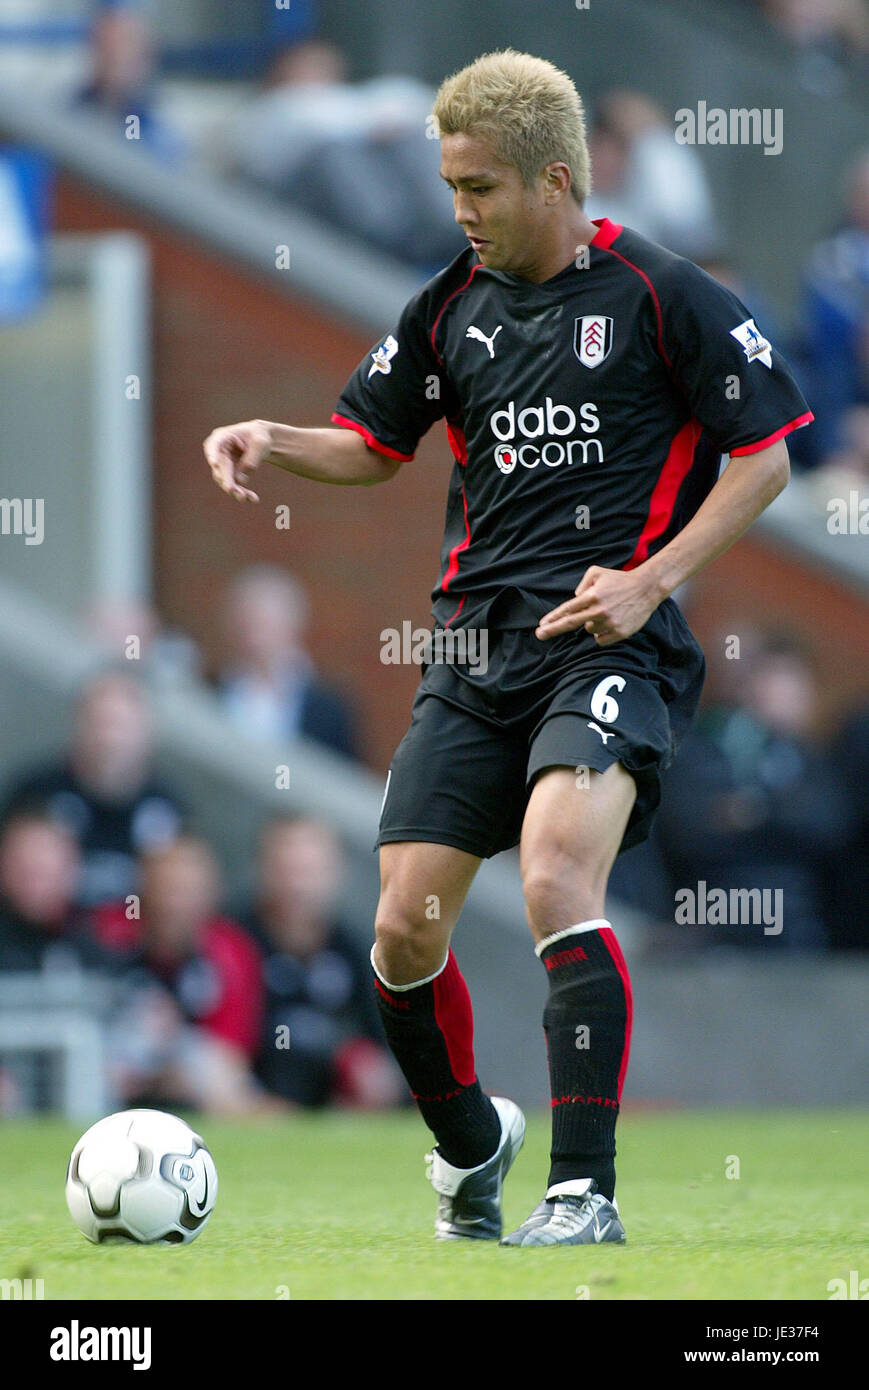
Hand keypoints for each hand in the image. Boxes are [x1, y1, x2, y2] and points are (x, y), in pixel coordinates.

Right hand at [202, 419, 271, 501]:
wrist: (261, 441)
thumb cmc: (259, 435)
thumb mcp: (260, 442)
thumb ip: (252, 458)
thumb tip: (241, 480)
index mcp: (222, 436)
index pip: (213, 445)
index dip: (212, 454)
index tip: (214, 463)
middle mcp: (218, 451)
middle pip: (219, 467)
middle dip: (226, 479)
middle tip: (230, 489)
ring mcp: (222, 464)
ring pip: (225, 481)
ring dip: (235, 490)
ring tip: (245, 498)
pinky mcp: (229, 475)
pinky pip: (234, 486)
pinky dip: (243, 493)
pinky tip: (254, 499)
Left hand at [536, 565, 662, 645]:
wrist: (647, 588)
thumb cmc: (620, 579)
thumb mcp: (598, 572)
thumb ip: (582, 584)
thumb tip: (575, 599)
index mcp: (592, 596)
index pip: (568, 609)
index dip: (553, 617)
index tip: (541, 625)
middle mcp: (599, 611)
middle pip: (571, 623)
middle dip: (552, 630)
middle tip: (539, 635)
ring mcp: (609, 623)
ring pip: (590, 630)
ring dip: (592, 623)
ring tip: (607, 612)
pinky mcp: (619, 633)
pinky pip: (601, 639)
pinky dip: (602, 633)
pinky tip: (611, 622)